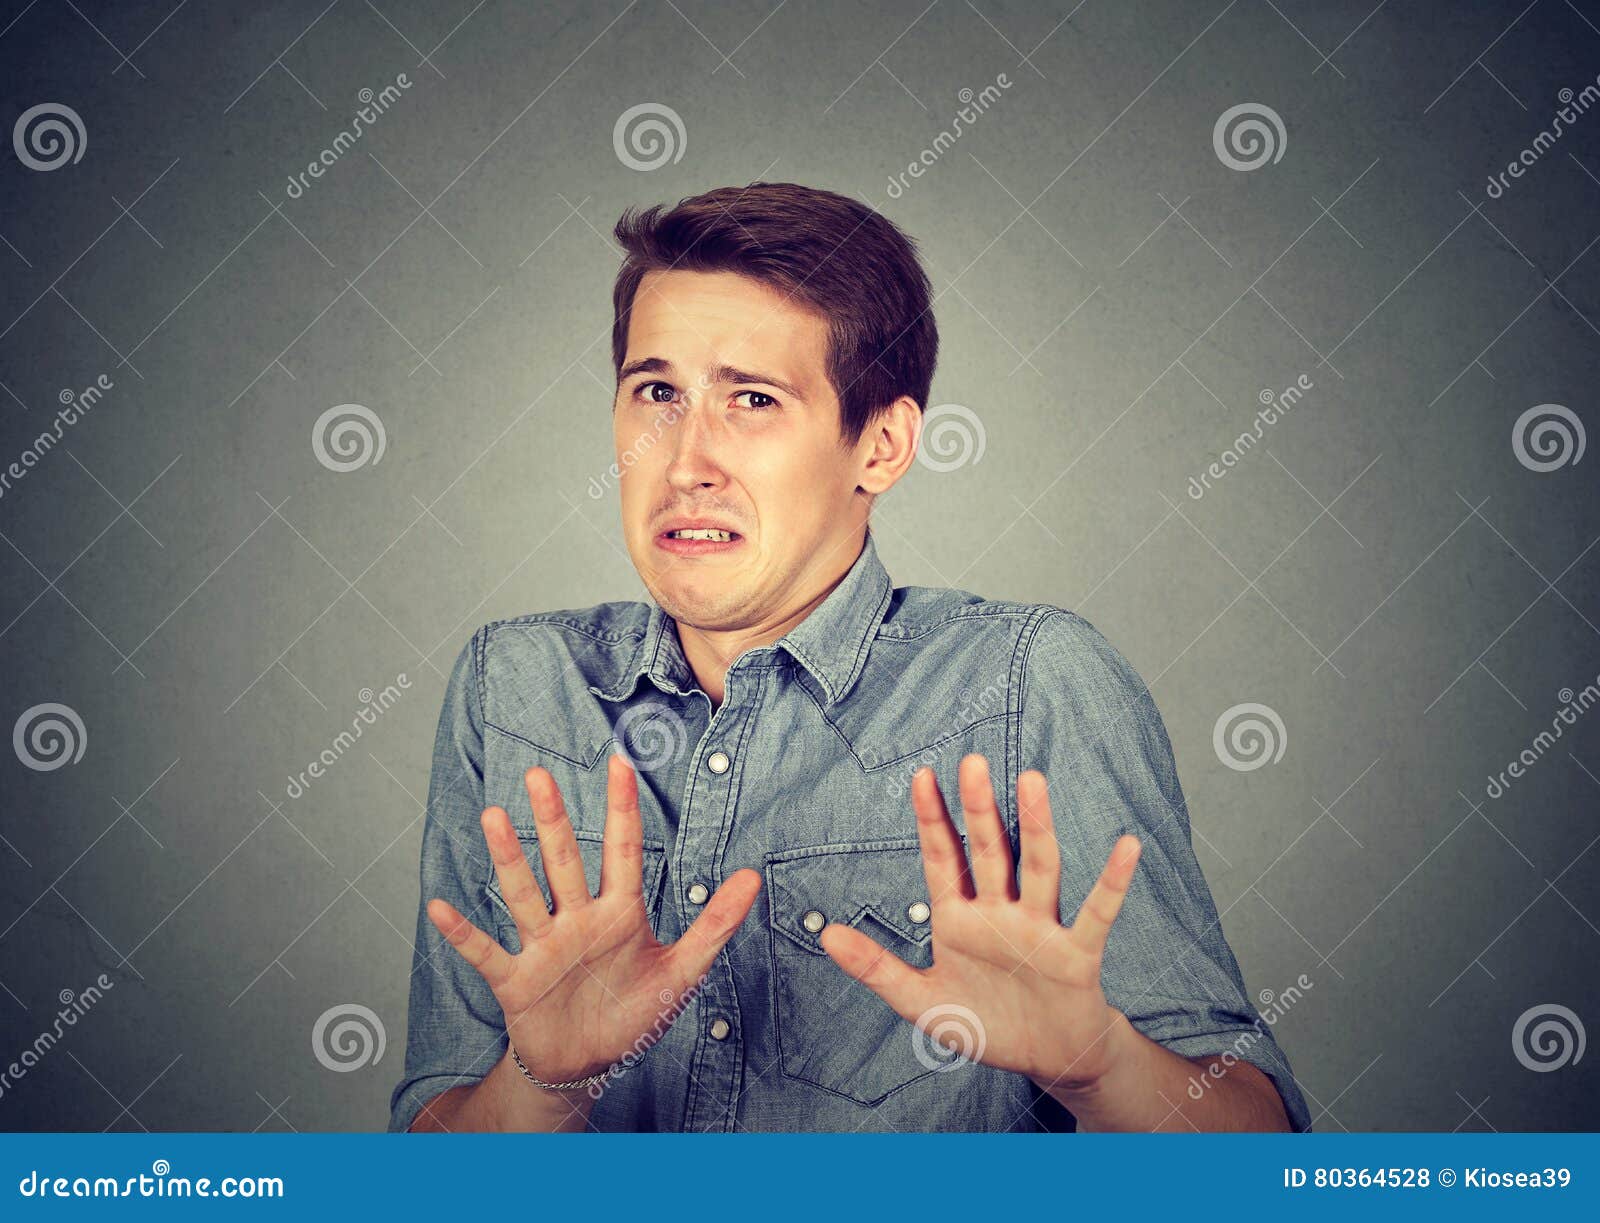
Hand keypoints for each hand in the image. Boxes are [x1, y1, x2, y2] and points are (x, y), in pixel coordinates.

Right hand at [427, 754, 761, 1086]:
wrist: (587, 1063)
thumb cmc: (632, 1011)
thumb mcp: (682, 971)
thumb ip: (716, 924)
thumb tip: (754, 877)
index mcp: (619, 913)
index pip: (623, 851)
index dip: (623, 808)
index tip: (620, 761)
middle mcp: (577, 919)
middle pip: (564, 861)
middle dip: (553, 819)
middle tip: (538, 774)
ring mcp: (543, 946)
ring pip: (524, 895)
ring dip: (509, 858)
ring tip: (494, 816)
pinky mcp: (516, 980)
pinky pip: (486, 953)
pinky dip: (463, 933)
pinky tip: (440, 907)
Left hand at [818, 753, 1140, 1091]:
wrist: (1045, 1060)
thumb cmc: (985, 1023)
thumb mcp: (921, 1002)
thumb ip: (876, 968)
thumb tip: (826, 935)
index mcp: (959, 919)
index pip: (943, 858)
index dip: (932, 818)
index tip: (921, 774)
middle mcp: (1000, 912)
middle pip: (989, 850)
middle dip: (979, 807)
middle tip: (972, 760)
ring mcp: (1040, 928)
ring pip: (1039, 867)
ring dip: (1037, 826)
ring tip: (1033, 780)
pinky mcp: (1076, 953)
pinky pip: (1097, 912)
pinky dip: (1112, 881)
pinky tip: (1127, 846)